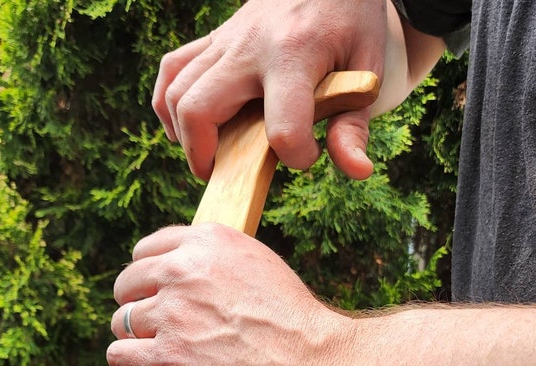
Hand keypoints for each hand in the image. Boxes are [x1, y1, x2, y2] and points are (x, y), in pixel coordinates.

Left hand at [107, 224, 351, 365]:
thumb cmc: (297, 326)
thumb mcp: (259, 266)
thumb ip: (216, 262)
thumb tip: (184, 271)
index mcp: (208, 241)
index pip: (146, 250)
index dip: (150, 279)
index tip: (160, 298)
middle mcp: (183, 271)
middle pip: (127, 286)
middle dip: (140, 308)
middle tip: (162, 332)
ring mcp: (172, 316)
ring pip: (121, 323)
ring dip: (137, 341)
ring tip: (163, 357)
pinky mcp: (166, 361)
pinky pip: (119, 358)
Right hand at [153, 0, 389, 180]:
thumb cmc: (350, 22)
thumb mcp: (367, 70)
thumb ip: (354, 125)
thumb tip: (357, 171)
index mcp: (294, 56)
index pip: (283, 129)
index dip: (296, 156)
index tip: (307, 154)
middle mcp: (250, 47)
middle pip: (198, 111)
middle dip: (205, 158)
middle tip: (228, 174)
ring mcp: (225, 41)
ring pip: (175, 93)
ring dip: (185, 136)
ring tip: (210, 156)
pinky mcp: (213, 39)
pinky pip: (171, 70)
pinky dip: (168, 105)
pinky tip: (186, 126)